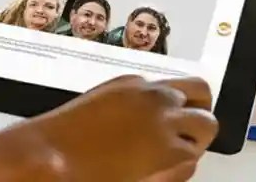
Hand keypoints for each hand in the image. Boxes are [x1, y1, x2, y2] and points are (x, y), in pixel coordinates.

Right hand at [0, 76, 217, 181]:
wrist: (50, 155)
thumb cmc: (64, 138)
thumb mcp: (100, 107)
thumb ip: (130, 108)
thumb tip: (145, 120)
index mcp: (134, 84)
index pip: (177, 84)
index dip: (180, 105)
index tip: (177, 118)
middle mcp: (154, 97)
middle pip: (202, 93)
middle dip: (198, 114)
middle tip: (187, 135)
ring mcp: (164, 122)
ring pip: (206, 126)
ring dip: (194, 140)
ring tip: (173, 157)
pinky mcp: (168, 151)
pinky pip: (193, 159)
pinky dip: (183, 166)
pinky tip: (161, 172)